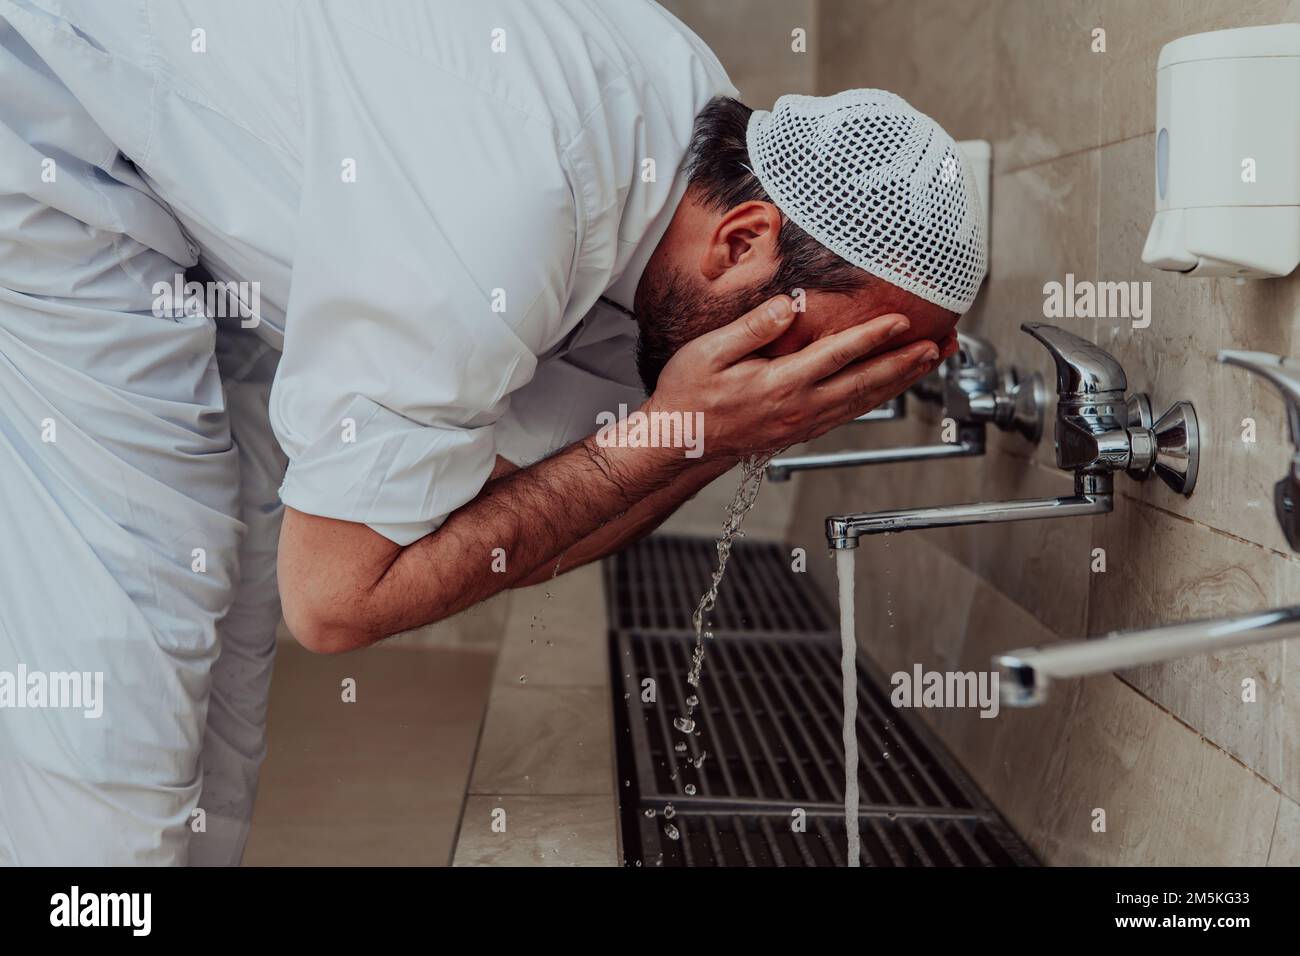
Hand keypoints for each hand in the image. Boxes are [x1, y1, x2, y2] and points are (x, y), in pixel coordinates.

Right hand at [643, 294, 947, 459]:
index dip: (873, 337)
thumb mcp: (710, 352)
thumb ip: (753, 328)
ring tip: (929, 362)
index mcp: (779, 384)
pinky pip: (849, 412)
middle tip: (939, 347)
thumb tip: (788, 305)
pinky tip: (889, 385)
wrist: (679, 441)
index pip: (837, 355)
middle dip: (905, 364)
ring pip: (863, 401)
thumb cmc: (689, 394)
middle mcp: (799, 408)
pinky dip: (876, 397)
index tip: (902, 322)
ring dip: (900, 381)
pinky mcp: (802, 431)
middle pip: (864, 383)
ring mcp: (803, 424)